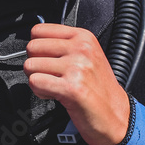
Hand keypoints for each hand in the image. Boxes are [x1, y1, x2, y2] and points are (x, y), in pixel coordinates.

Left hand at [23, 23, 129, 144]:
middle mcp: (81, 49)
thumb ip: (64, 44)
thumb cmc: (98, 88)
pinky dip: (40, 91)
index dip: (37, 47)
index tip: (47, 58)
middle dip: (35, 64)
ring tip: (54, 85)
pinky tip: (54, 95)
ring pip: (30, 65)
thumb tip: (35, 41)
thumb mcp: (87, 55)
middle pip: (32, 47)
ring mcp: (77, 67)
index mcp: (84, 37)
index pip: (39, 30)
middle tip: (50, 75)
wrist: (114, 114)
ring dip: (37, 79)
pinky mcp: (71, 88)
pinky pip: (35, 82)